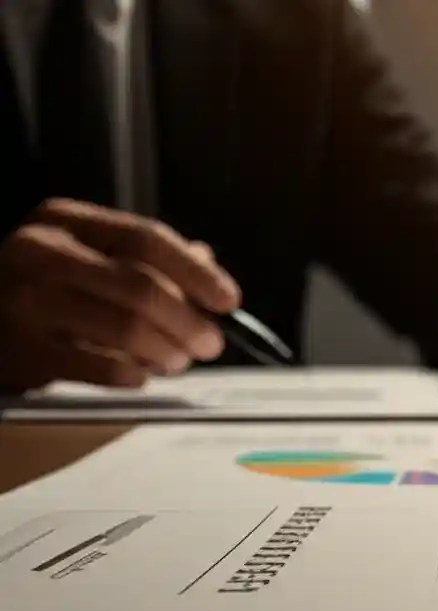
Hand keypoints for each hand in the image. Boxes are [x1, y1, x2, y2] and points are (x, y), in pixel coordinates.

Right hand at [0, 199, 240, 392]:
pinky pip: (94, 367)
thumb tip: (208, 265)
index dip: (196, 272)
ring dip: (165, 349)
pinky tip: (141, 376)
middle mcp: (39, 251)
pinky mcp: (20, 350)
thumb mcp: (85, 256)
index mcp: (65, 220)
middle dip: (187, 320)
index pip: (146, 237)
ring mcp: (24, 300)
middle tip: (211, 344)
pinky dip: (129, 374)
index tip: (229, 301)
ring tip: (179, 361)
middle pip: (139, 284)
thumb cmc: (41, 284)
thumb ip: (145, 259)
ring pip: (121, 327)